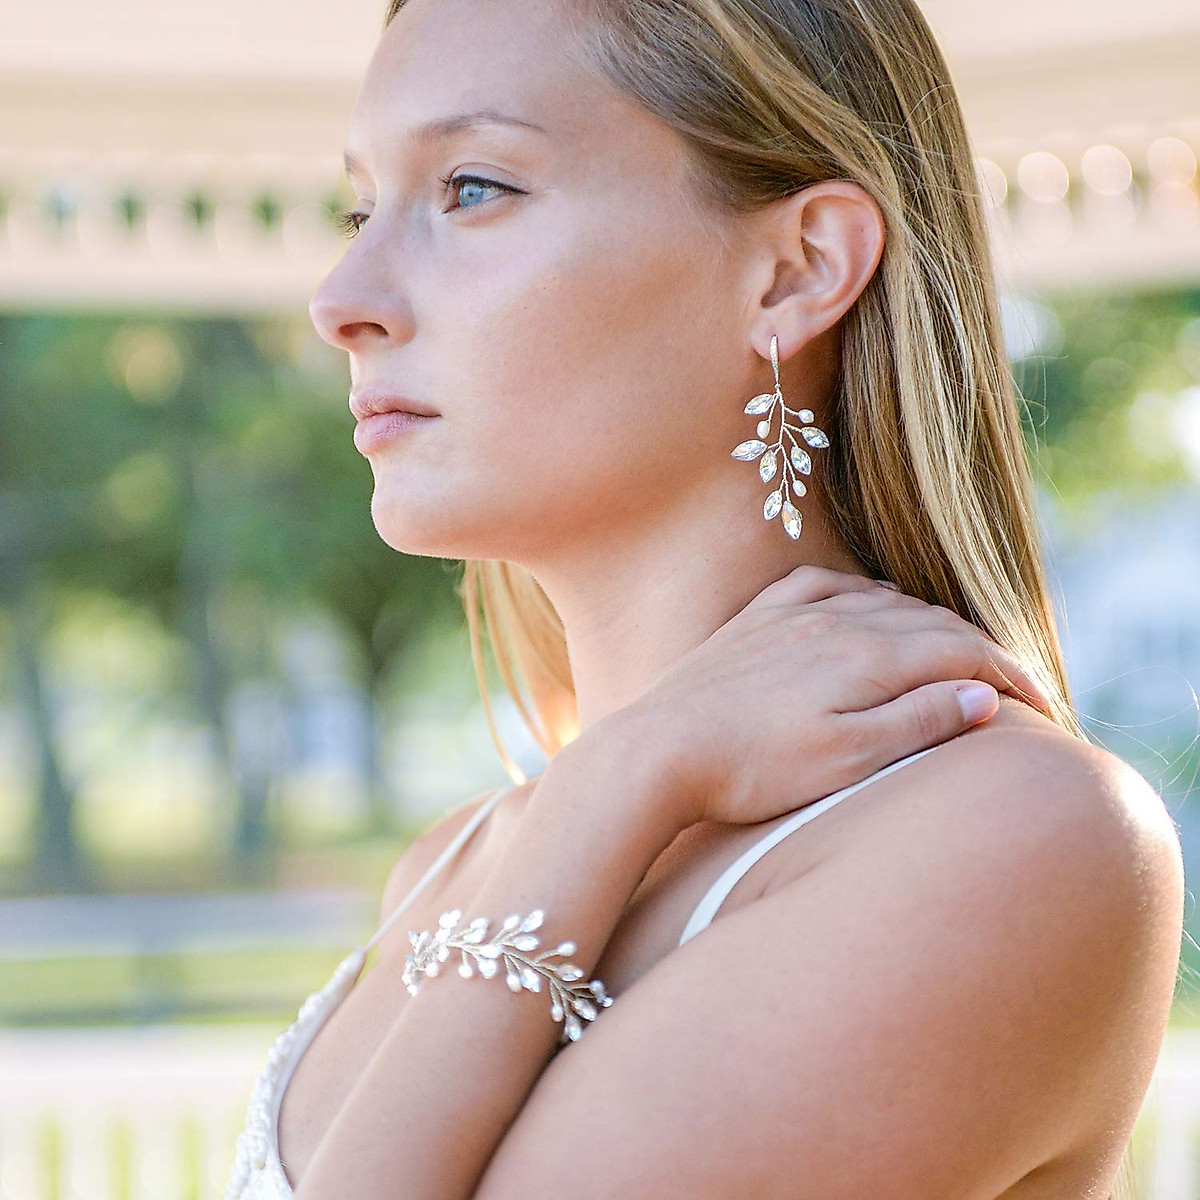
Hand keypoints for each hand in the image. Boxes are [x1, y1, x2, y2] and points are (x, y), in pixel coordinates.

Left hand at [607, 565, 1055, 828]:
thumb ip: (918, 721)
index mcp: (867, 655)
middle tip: (1010, 686)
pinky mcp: (755, 621)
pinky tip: (869, 606)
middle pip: (932, 622)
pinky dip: (864, 595)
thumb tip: (984, 695)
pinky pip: (824, 586)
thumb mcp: (847, 759)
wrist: (657, 751)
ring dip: (928, 624)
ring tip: (953, 654)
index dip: (1011, 676)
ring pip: (883, 601)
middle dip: (980, 651)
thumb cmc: (753, 770)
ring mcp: (791, 614)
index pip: (964, 652)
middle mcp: (835, 619)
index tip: (1041, 709)